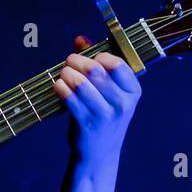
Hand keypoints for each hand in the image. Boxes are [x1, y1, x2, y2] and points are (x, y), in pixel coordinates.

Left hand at [51, 34, 141, 167]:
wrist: (99, 152)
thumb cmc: (103, 114)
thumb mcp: (109, 91)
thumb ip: (96, 63)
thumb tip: (80, 39)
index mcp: (133, 91)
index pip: (117, 64)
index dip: (99, 56)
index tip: (89, 58)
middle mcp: (122, 103)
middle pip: (95, 70)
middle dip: (76, 61)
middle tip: (69, 62)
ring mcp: (105, 115)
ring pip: (80, 83)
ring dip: (66, 74)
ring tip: (63, 74)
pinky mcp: (86, 124)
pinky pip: (69, 99)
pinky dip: (60, 88)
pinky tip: (58, 86)